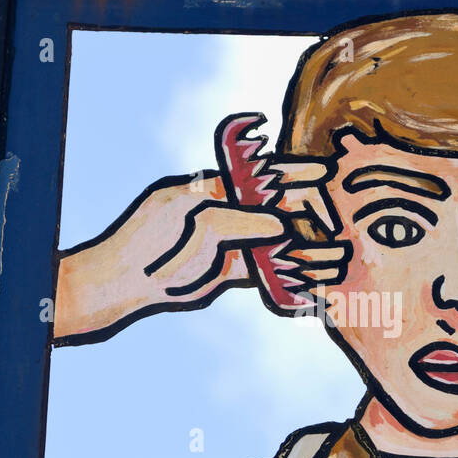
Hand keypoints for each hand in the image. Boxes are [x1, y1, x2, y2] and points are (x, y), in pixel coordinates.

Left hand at [53, 161, 344, 342]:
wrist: (122, 284)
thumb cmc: (150, 244)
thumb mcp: (199, 223)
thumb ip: (243, 221)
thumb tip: (283, 224)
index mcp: (211, 188)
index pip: (260, 175)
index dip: (292, 174)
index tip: (323, 173)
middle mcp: (221, 211)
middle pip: (272, 206)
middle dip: (305, 211)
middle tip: (335, 218)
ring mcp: (224, 240)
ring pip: (271, 239)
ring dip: (300, 245)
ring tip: (332, 249)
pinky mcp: (224, 270)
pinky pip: (262, 268)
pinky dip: (284, 272)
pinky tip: (307, 275)